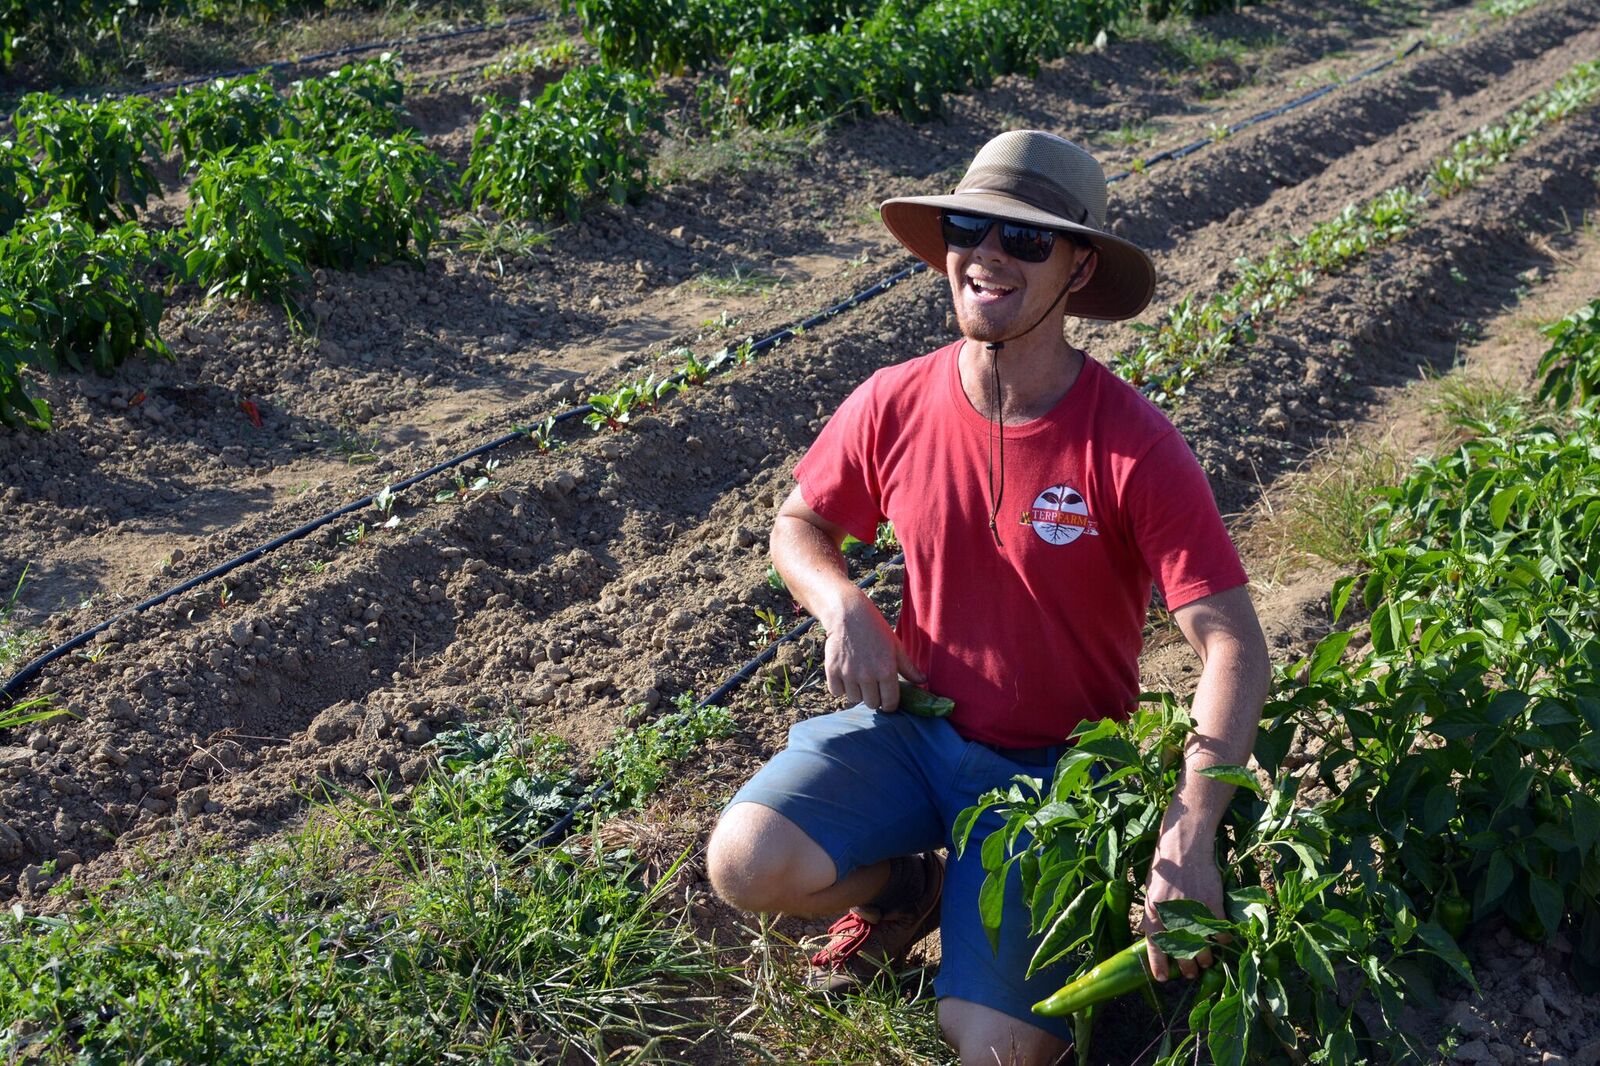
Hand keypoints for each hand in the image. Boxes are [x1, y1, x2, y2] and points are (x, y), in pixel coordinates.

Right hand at [823, 595, 923, 711]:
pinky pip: (837, 692)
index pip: (890, 703)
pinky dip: (840, 687)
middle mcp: (867, 675)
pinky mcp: (832, 670)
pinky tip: (846, 674)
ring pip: (854, 699)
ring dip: (857, 692)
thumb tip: (923, 681)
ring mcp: (848, 674)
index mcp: (886, 671)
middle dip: (874, 698)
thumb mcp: (896, 647)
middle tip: (873, 684)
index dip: (890, 704)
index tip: (887, 699)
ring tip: (858, 676)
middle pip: (872, 704)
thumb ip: (909, 668)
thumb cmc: (876, 630)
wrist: (849, 614)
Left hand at [1139, 845, 1227, 981]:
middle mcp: (1173, 915)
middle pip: (1182, 951)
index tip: (1164, 979)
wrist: (1185, 847)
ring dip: (1207, 957)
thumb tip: (1153, 936)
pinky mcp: (1213, 903)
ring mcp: (1194, 910)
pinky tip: (1224, 941)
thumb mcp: (1151, 891)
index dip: (1159, 965)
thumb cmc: (1166, 868)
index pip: (1155, 947)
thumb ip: (1152, 914)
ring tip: (1207, 961)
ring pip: (1204, 946)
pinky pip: (1221, 930)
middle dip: (1187, 967)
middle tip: (1191, 973)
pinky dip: (1224, 938)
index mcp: (1154, 912)